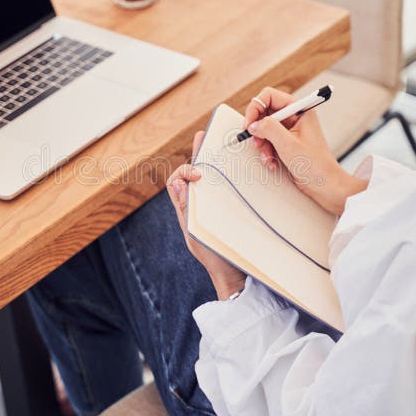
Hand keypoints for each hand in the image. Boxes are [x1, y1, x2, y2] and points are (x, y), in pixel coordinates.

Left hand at [166, 131, 245, 299]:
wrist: (238, 279)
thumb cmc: (218, 259)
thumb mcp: (197, 234)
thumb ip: (186, 209)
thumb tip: (177, 182)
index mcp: (187, 210)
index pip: (177, 181)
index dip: (186, 172)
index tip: (201, 173)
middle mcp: (198, 207)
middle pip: (193, 175)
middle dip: (197, 154)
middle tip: (203, 136)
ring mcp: (213, 210)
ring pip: (208, 181)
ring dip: (210, 161)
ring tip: (214, 142)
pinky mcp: (229, 214)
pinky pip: (223, 191)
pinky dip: (225, 176)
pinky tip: (234, 166)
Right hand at [244, 87, 366, 215]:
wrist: (325, 185)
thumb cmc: (316, 165)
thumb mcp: (289, 144)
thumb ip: (269, 129)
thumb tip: (253, 124)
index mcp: (300, 110)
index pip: (270, 96)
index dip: (256, 107)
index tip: (249, 123)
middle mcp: (294, 117)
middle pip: (265, 113)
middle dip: (259, 129)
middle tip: (257, 142)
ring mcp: (290, 130)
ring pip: (264, 129)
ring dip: (262, 144)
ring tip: (268, 157)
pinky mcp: (286, 143)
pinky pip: (268, 141)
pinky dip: (266, 152)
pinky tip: (272, 162)